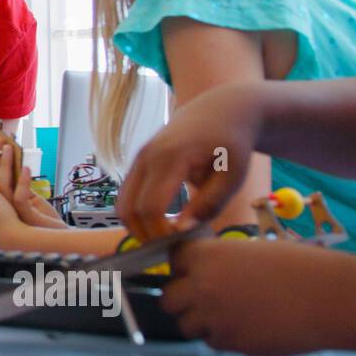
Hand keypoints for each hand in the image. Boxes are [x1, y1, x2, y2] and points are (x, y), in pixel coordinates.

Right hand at [0, 138, 66, 228]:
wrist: (57, 237)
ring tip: (8, 148)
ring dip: (5, 164)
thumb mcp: (28, 198)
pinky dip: (23, 182)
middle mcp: (0, 210)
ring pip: (1, 187)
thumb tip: (12, 162)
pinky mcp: (26, 217)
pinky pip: (20, 198)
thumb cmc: (42, 220)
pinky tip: (26, 168)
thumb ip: (18, 184)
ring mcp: (11, 214)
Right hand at [117, 83, 262, 242]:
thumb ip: (208, 204)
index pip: (151, 206)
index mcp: (171, 157)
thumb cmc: (232, 143)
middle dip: (145, 235)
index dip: (159, 233)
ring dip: (138, 225)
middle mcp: (147, 156)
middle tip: (171, 247)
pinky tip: (162, 221)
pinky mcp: (139, 161)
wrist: (223, 108)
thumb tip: (182, 231)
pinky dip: (137, 213)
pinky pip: (127, 194)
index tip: (179, 246)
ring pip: (122, 203)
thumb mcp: (233, 177)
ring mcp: (139, 157)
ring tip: (166, 236)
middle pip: (129, 208)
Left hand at [163, 239, 332, 355]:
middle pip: (168, 298)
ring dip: (200, 321)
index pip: (173, 259)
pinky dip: (222, 336)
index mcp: (207, 256)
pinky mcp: (230, 342)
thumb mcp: (251, 251)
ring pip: (186, 325)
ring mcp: (214, 317)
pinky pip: (212, 341)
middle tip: (204, 297)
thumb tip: (203, 271)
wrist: (331, 298)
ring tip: (227, 313)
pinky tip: (245, 325)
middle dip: (182, 298)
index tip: (192, 269)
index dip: (182, 265)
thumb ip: (220, 261)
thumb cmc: (299, 267)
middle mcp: (202, 286)